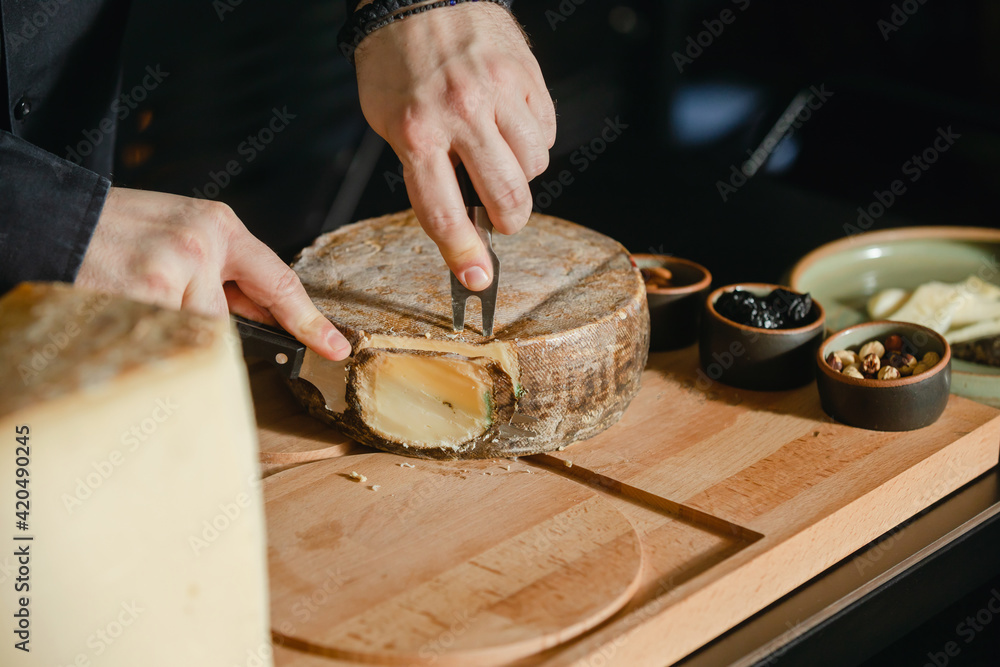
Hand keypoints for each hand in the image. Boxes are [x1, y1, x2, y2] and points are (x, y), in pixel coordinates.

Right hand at [76, 187, 351, 359]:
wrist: (53, 218)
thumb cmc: (116, 232)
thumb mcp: (180, 234)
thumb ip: (222, 273)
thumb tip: (263, 320)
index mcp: (218, 224)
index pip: (278, 281)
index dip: (309, 320)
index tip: (336, 346)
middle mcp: (203, 243)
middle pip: (226, 321)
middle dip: (197, 325)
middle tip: (157, 298)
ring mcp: (175, 267)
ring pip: (194, 333)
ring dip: (165, 326)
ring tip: (129, 293)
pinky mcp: (146, 291)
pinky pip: (167, 337)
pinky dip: (146, 335)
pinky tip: (122, 304)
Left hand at [355, 2, 555, 290]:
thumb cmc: (395, 63)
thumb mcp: (388, 121)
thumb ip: (423, 171)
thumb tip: (464, 224)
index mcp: (416, 131)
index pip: (444, 211)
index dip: (463, 254)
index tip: (477, 280)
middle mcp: (460, 112)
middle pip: (507, 195)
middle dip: (509, 221)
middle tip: (502, 219)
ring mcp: (499, 90)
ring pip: (534, 164)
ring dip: (521, 174)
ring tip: (498, 154)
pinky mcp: (526, 74)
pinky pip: (547, 129)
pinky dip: (533, 139)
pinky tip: (510, 124)